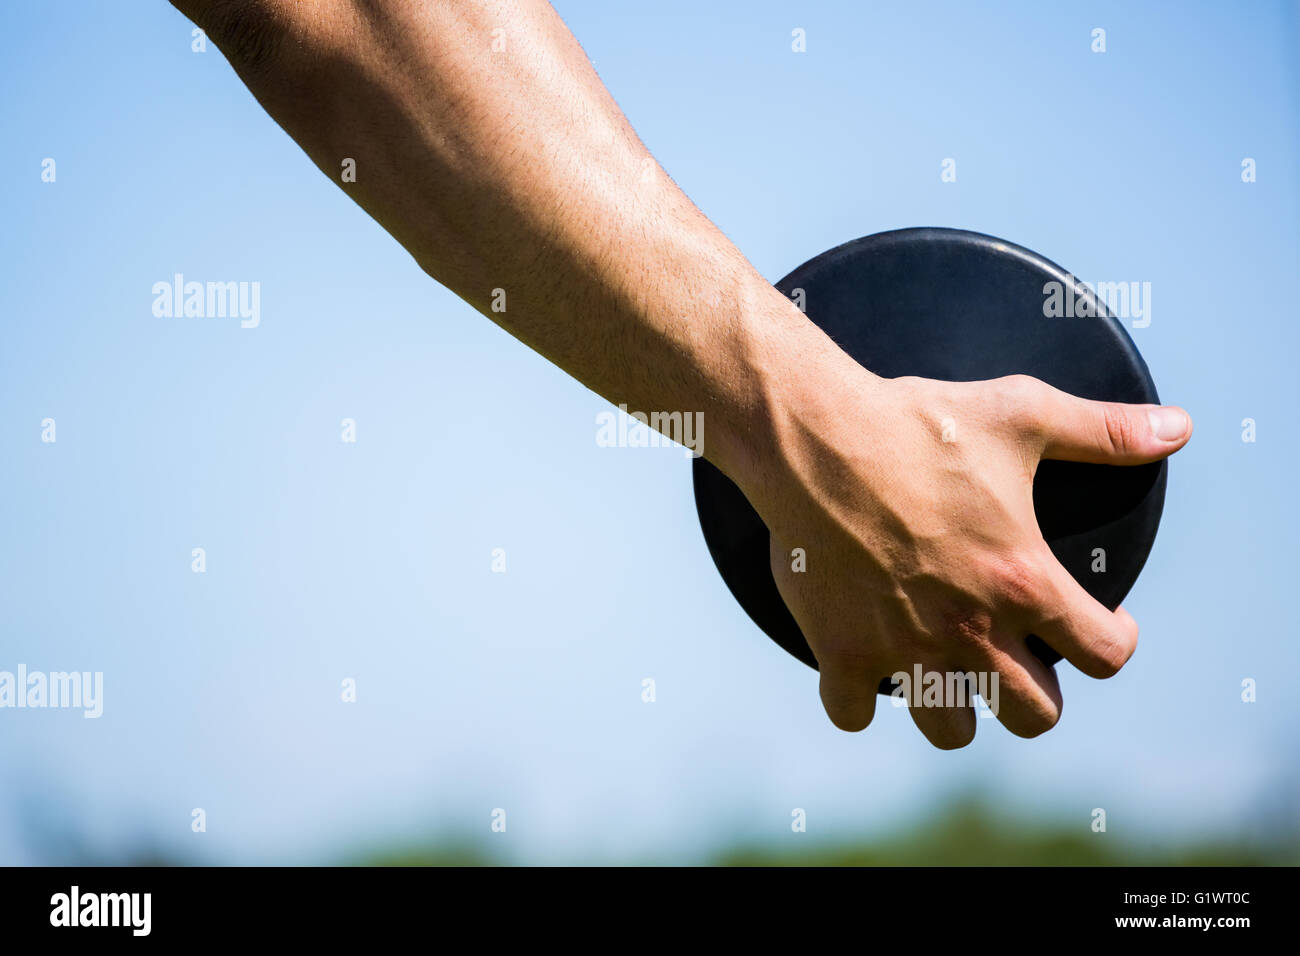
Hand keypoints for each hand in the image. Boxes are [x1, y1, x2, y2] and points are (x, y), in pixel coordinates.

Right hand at [741, 362, 1191, 747]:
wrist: (815, 438)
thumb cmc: (917, 422)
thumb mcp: (1020, 414)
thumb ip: (1102, 431)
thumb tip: (1179, 427)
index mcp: (1023, 581)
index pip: (1104, 655)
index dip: (1113, 642)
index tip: (1098, 625)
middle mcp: (970, 630)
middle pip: (1035, 714)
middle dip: (1038, 693)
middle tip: (1022, 658)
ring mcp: (902, 648)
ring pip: (950, 730)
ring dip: (955, 709)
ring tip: (947, 674)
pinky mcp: (841, 651)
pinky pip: (854, 713)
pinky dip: (859, 700)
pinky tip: (864, 668)